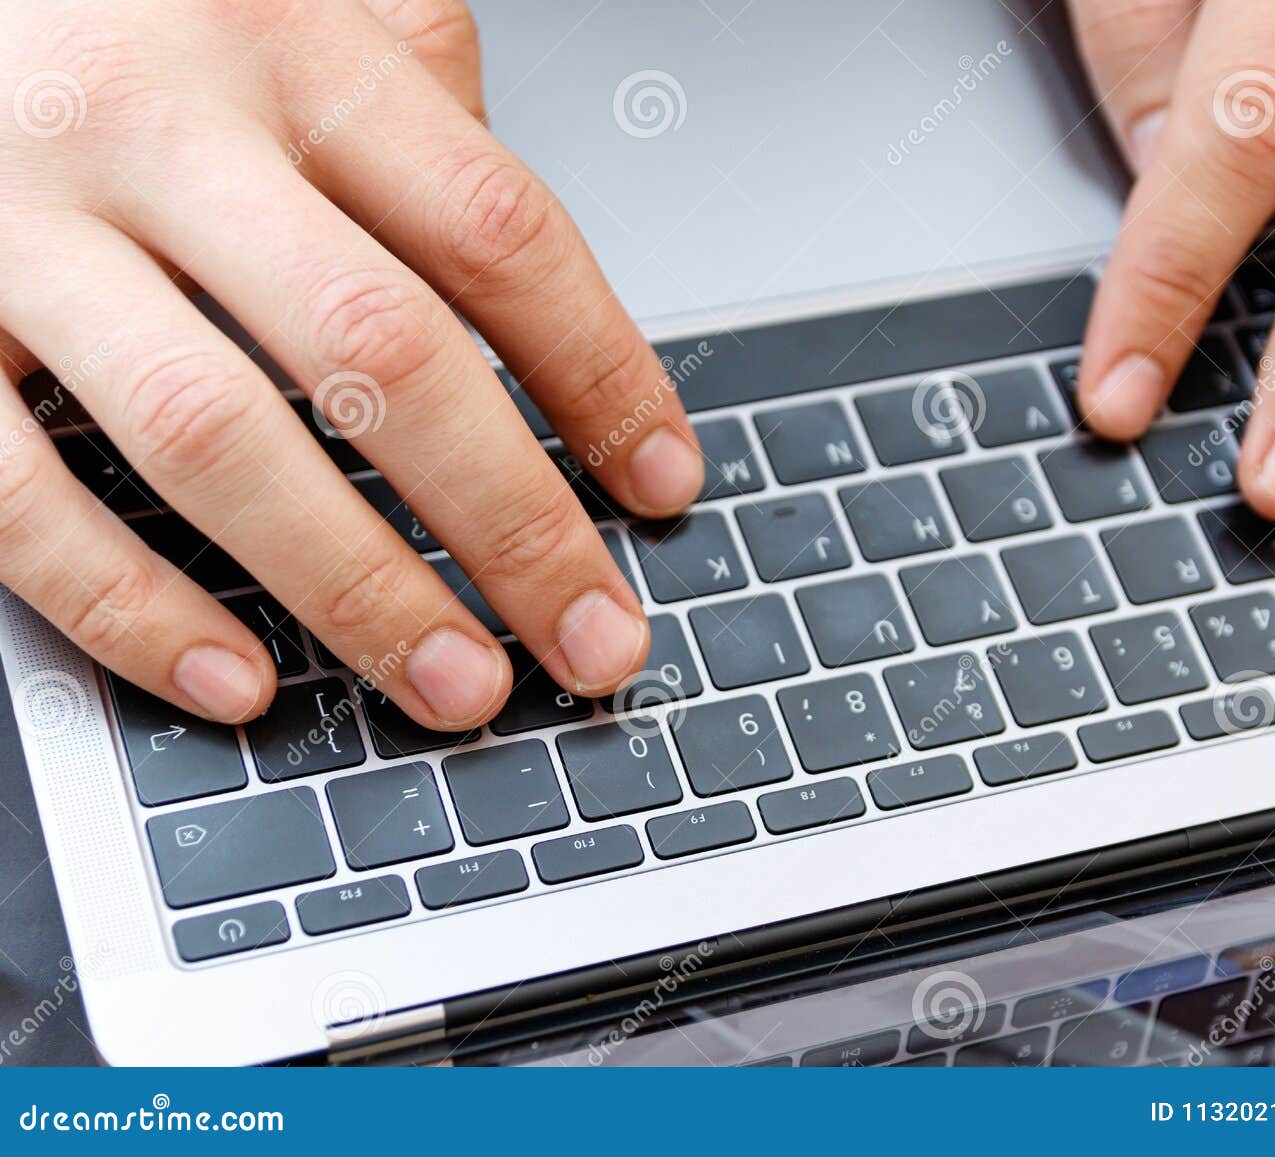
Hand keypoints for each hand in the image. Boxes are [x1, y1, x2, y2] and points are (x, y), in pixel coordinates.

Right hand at [0, 0, 701, 727]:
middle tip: (593, 639)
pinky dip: (131, 606)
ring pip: (212, 434)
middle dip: (512, 522)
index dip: (602, 374)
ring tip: (457, 686)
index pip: (496, 233)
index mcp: (294, 51)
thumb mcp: (292, 4)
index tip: (663, 483)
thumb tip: (533, 273)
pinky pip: (17, 494)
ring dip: (355, 588)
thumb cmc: (127, 4)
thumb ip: (412, 104)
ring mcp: (22, 226)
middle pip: (382, 351)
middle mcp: (165, 132)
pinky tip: (240, 680)